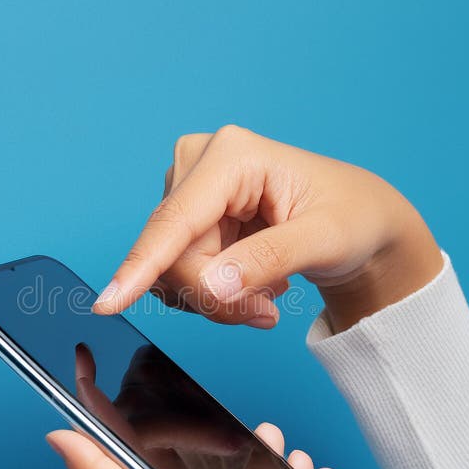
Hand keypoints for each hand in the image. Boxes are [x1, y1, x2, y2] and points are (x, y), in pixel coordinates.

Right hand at [91, 125, 442, 331]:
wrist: (360, 222)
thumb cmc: (352, 218)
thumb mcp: (324, 240)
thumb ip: (267, 259)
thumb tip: (212, 286)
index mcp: (232, 155)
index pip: (176, 221)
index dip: (141, 266)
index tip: (108, 304)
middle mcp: (200, 164)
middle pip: (173, 255)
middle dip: (215, 297)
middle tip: (265, 313)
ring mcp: (191, 191)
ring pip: (173, 270)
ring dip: (217, 298)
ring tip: (267, 293)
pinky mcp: (191, 216)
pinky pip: (179, 273)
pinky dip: (212, 293)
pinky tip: (249, 282)